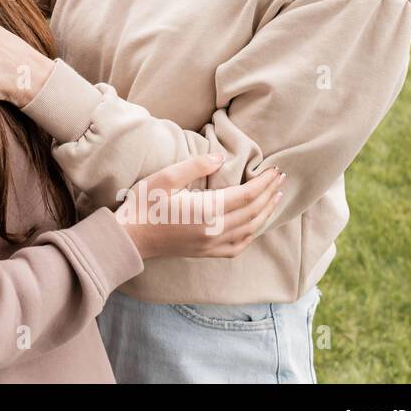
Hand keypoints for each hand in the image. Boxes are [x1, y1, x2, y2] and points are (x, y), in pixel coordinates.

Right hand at [114, 155, 285, 260]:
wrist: (130, 238)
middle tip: (280, 179)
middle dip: (269, 194)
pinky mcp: (206, 252)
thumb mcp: (164, 178)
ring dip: (266, 212)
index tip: (275, 171)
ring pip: (250, 229)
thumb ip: (194, 167)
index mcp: (206, 211)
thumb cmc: (143, 205)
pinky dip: (252, 232)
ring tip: (275, 197)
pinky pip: (239, 245)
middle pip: (253, 211)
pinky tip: (255, 224)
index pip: (246, 195)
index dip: (263, 183)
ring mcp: (211, 244)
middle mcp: (214, 231)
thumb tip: (220, 158)